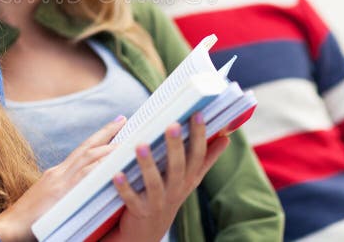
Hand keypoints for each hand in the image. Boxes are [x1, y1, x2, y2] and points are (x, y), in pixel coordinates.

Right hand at [0, 115, 125, 241]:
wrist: (8, 227)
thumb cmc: (27, 222)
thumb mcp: (47, 203)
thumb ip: (64, 194)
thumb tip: (80, 194)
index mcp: (56, 175)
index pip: (80, 152)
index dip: (97, 139)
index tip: (111, 128)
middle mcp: (58, 173)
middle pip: (87, 147)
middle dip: (106, 133)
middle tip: (123, 120)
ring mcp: (59, 181)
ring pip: (89, 157)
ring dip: (109, 147)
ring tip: (127, 140)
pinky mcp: (61, 193)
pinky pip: (86, 176)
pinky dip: (101, 167)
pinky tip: (115, 163)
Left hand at [104, 113, 229, 241]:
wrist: (149, 231)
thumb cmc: (170, 195)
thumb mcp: (190, 178)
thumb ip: (207, 158)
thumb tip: (226, 138)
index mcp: (188, 178)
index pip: (197, 155)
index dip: (199, 135)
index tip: (197, 114)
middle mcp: (176, 190)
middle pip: (178, 167)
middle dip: (175, 146)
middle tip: (172, 125)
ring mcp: (158, 202)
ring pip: (154, 183)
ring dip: (148, 165)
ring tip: (140, 145)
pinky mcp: (139, 212)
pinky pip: (131, 199)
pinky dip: (125, 188)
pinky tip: (117, 174)